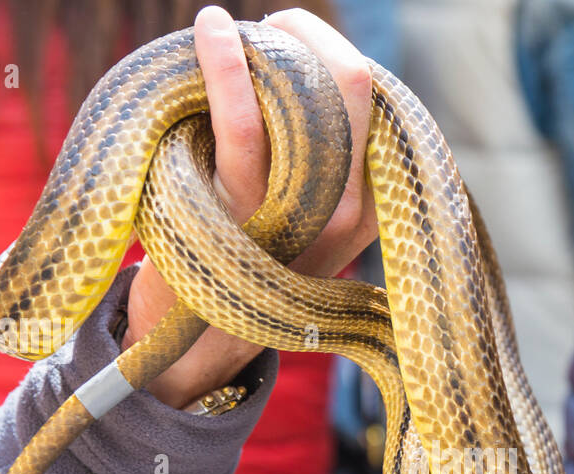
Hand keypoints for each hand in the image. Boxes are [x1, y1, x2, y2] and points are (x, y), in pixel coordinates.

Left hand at [123, 5, 378, 408]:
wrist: (194, 343)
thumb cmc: (242, 260)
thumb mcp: (304, 216)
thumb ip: (321, 162)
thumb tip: (305, 72)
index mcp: (374, 205)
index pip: (380, 102)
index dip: (337, 57)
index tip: (299, 46)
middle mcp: (350, 208)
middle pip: (356, 83)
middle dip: (310, 34)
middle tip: (270, 28)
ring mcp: (301, 209)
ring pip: (306, 91)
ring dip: (265, 44)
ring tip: (227, 32)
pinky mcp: (244, 208)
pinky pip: (244, 119)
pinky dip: (224, 61)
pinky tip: (211, 29)